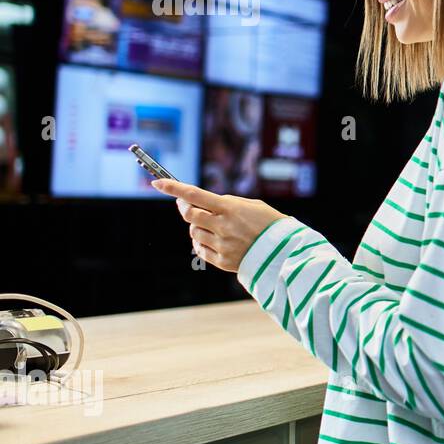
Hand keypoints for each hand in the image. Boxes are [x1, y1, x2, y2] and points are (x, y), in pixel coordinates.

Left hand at [150, 178, 287, 272]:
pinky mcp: (222, 261)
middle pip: (189, 215)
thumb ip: (226, 204)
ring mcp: (221, 244)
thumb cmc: (269, 223)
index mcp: (230, 208)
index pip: (194, 195)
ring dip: (198, 227)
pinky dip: (202, 243)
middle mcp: (222, 226)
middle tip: (188, 205)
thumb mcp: (251, 205)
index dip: (173, 188)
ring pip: (194, 232)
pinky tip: (215, 240)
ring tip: (214, 227)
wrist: (285, 251)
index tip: (157, 182)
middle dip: (185, 208)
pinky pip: (200, 249)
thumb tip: (200, 204)